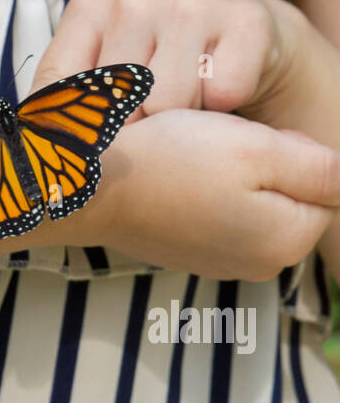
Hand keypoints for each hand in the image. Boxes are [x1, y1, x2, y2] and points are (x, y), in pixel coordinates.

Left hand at [27, 0, 305, 125]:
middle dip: (140, 128)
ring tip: (190, 99)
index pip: (65, 94)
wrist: (244, 32)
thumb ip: (63, 102)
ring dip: (185, 121)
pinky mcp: (244, 20)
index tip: (91, 146)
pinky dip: (227, 106)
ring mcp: (189, 3)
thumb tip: (27, 148)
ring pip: (170, 105)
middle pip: (120, 108)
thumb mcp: (105, 73)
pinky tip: (224, 87)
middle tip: (157, 113)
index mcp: (89, 10)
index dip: (81, 135)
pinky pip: (223, 94)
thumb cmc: (161, 61)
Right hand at [77, 108, 339, 280]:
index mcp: (286, 240)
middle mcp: (260, 263)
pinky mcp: (189, 253)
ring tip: (192, 156)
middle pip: (291, 196)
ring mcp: (221, 262)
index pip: (326, 185)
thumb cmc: (171, 160)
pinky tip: (175, 174)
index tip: (244, 138)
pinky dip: (207, 191)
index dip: (290, 147)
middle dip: (267, 164)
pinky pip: (220, 214)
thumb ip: (322, 168)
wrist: (86, 185)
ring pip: (255, 203)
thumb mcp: (258, 149)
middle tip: (217, 144)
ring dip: (235, 176)